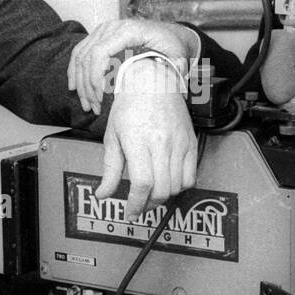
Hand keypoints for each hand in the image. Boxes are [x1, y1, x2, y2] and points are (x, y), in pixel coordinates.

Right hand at [68, 19, 200, 114]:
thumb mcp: (177, 54)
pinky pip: (79, 52)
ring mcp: (103, 30)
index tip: (100, 97)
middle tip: (94, 108)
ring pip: (80, 56)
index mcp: (128, 30)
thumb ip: (175, 65)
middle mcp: (112, 27)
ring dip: (80, 83)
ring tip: (87, 105)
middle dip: (87, 86)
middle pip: (87, 56)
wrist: (169, 34)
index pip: (100, 52)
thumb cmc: (172, 45)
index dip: (95, 76)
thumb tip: (174, 77)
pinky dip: (74, 71)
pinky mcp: (99, 35)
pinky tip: (74, 87)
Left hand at [96, 60, 196, 219]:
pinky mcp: (191, 142)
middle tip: (139, 206)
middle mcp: (162, 143)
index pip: (142, 183)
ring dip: (164, 197)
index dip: (136, 204)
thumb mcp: (112, 137)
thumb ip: (110, 170)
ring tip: (152, 195)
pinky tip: (169, 183)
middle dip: (148, 204)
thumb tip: (102, 195)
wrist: (153, 82)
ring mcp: (179, 143)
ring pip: (177, 186)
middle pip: (161, 189)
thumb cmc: (129, 106)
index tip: (130, 213)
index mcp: (138, 141)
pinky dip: (181, 186)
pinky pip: (191, 175)